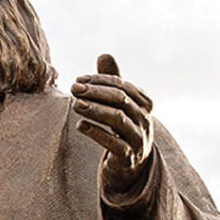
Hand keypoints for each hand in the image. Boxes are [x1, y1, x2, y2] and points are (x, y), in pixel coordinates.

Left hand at [71, 54, 153, 191]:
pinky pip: (113, 144)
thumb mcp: (120, 104)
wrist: (130, 164)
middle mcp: (145, 120)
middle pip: (121, 100)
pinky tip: (80, 125)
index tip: (79, 79)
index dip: (100, 80)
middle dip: (96, 92)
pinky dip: (96, 133)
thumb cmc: (122, 127)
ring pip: (118, 120)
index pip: (123, 86)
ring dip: (95, 110)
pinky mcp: (128, 157)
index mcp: (145, 103)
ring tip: (76, 104)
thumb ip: (113, 81)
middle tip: (74, 89)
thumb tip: (104, 55)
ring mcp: (138, 139)